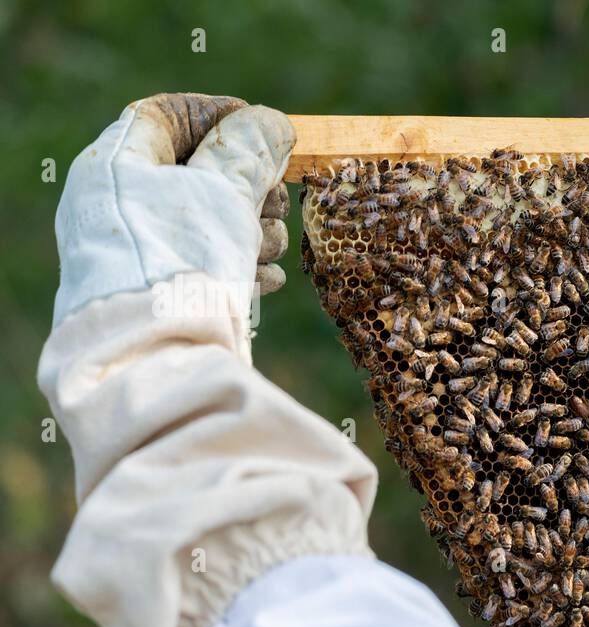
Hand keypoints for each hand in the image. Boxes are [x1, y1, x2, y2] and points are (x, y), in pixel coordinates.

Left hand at [54, 92, 295, 325]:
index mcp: (118, 165)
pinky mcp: (164, 292)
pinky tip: (261, 280)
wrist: (157, 355)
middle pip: (198, 170)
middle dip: (250, 185)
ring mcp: (144, 251)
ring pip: (211, 221)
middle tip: (276, 200)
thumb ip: (250, 150)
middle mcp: (123, 205)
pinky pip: (209, 262)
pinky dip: (242, 265)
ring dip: (254, 230)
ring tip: (268, 248)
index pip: (167, 116)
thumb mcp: (224, 191)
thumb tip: (271, 124)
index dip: (222, 115)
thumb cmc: (183, 261)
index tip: (267, 131)